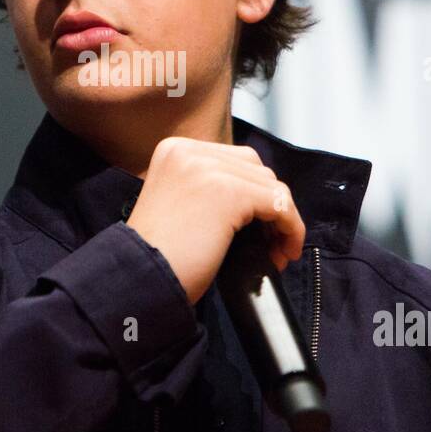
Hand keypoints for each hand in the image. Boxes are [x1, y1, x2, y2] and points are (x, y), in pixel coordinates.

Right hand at [126, 137, 305, 305]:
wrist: (140, 280)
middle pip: (255, 169)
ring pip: (271, 186)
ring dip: (283, 220)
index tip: (259, 229)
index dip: (254, 194)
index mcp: (174, 151)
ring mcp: (208, 169)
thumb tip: (261, 199)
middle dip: (270, 204)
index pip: (234, 161)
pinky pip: (279, 204)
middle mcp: (189, 151)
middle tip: (271, 244)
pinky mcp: (229, 192)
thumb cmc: (160, 257)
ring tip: (276, 253)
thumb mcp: (180, 207)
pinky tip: (283, 252)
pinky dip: (290, 228)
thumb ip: (209, 191)